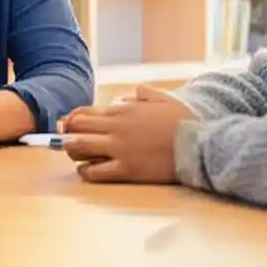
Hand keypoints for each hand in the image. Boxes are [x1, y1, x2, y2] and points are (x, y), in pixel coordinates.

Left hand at [62, 84, 196, 183]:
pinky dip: (86, 171)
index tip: (69, 126)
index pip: (83, 112)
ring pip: (79, 148)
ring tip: (79, 157)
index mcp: (123, 110)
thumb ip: (141, 93)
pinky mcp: (126, 169)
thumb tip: (125, 97)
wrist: (199, 145)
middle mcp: (116, 128)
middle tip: (69, 142)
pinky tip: (91, 170)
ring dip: (72, 152)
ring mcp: (119, 149)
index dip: (71, 120)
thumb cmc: (185, 122)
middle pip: (75, 128)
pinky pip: (94, 172)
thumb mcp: (164, 98)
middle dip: (67, 134)